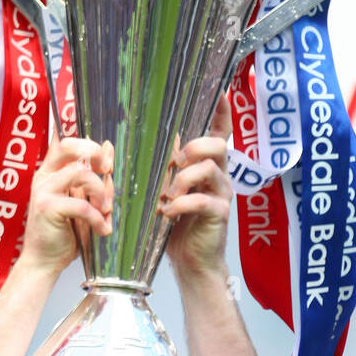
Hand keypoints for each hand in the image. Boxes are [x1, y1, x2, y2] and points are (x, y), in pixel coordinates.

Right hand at [21, 137, 113, 275]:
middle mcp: (44, 176)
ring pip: (80, 173)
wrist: (44, 261)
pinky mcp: (48, 208)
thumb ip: (96, 180)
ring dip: (100, 191)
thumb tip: (109, 150)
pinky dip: (97, 218)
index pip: (63, 141)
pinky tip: (102, 229)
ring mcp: (43, 191)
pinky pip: (81, 205)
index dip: (87, 141)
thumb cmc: (64, 234)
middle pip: (68, 145)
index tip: (106, 158)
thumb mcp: (85, 203)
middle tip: (107, 172)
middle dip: (94, 154)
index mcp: (51, 172)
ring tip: (105, 211)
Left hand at [163, 94, 232, 276]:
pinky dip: (182, 203)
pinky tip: (168, 213)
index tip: (220, 92)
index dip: (222, 112)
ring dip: (183, 177)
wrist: (191, 262)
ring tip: (167, 195)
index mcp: (206, 166)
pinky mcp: (219, 214)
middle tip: (175, 162)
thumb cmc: (176, 226)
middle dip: (194, 146)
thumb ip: (159, 169)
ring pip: (210, 168)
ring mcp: (221, 194)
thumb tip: (134, 142)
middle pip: (218, 144)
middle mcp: (219, 176)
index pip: (220, 133)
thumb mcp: (164, 192)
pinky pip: (203, 199)